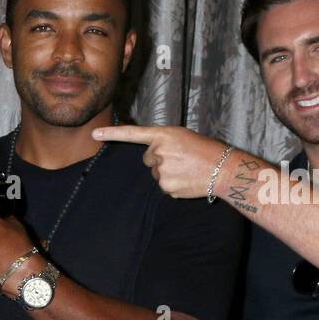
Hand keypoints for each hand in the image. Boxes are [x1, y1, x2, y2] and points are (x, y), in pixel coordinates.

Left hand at [92, 124, 233, 199]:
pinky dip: (174, 184)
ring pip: (156, 174)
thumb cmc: (206, 150)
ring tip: (187, 169)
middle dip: (160, 160)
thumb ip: (164, 143)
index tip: (95, 133)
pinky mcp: (166, 187)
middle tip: (181, 159)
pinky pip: (164, 186)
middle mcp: (159, 151)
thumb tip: (153, 157)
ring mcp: (161, 170)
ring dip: (168, 172)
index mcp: (164, 134)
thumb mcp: (183, 137)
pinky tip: (187, 179)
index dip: (112, 133)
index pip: (132, 133)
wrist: (224, 168)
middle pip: (148, 159)